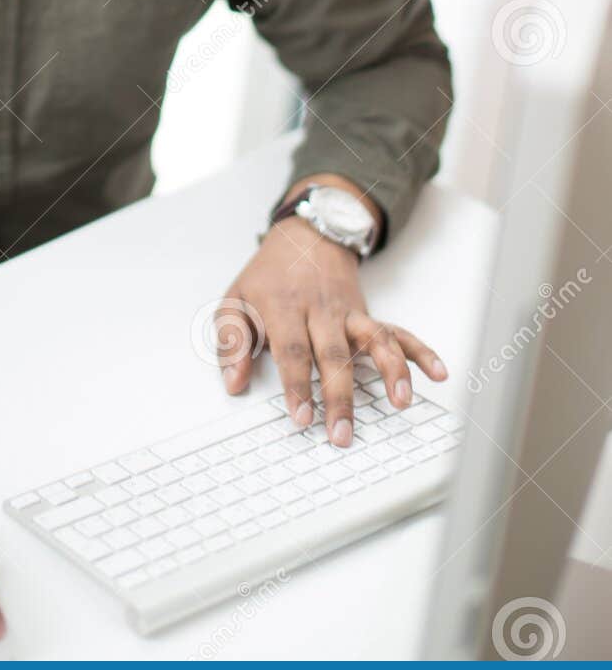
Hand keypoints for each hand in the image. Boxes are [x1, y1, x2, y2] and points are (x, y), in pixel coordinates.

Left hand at [214, 200, 446, 447]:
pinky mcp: (367, 315)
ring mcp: (349, 313)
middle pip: (334, 354)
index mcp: (284, 307)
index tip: (302, 417)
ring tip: (402, 400)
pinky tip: (437, 371)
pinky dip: (420, 351)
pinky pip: (397, 332)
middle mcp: (320, 310)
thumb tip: (233, 383)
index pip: (292, 349)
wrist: (304, 236)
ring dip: (391, 370)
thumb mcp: (235, 300)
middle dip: (340, 396)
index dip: (297, 384)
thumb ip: (232, 342)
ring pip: (374, 339)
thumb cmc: (268, 277)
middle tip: (342, 433)